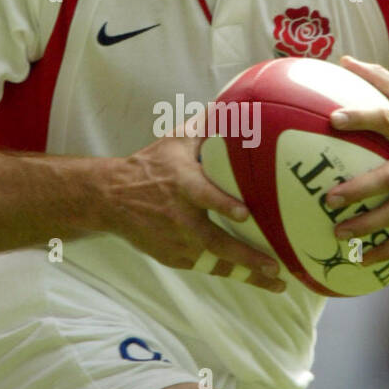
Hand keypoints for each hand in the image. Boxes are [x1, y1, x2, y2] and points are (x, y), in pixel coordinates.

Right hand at [104, 115, 285, 291]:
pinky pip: (208, 266)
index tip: (244, 214)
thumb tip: (237, 106)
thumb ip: (206, 127)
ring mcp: (177, 242)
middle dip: (246, 256)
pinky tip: (256, 280)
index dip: (222, 205)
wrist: (111, 198)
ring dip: (246, 274)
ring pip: (215, 262)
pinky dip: (231, 272)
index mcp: (181, 185)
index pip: (202, 196)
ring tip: (276, 283)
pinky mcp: (175, 257)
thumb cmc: (148, 166)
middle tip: (275, 266)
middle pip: (215, 242)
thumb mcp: (174, 141)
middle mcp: (180, 218)